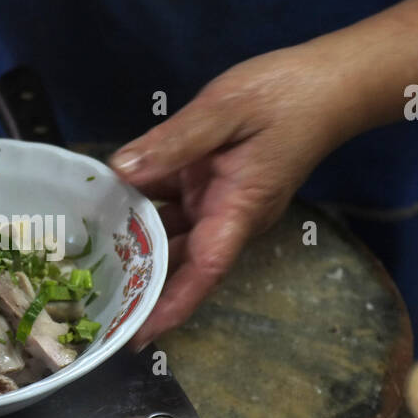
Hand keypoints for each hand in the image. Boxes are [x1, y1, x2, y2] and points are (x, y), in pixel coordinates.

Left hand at [110, 46, 354, 347]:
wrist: (329, 83)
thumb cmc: (288, 96)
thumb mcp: (225, 110)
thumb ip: (172, 141)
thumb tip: (122, 169)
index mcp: (239, 209)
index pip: (204, 270)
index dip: (171, 305)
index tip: (140, 334)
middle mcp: (229, 214)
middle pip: (181, 261)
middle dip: (142, 282)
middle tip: (93, 300)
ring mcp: (221, 200)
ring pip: (173, 233)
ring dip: (137, 243)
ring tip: (88, 258)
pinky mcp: (214, 182)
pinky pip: (174, 203)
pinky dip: (143, 205)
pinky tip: (107, 201)